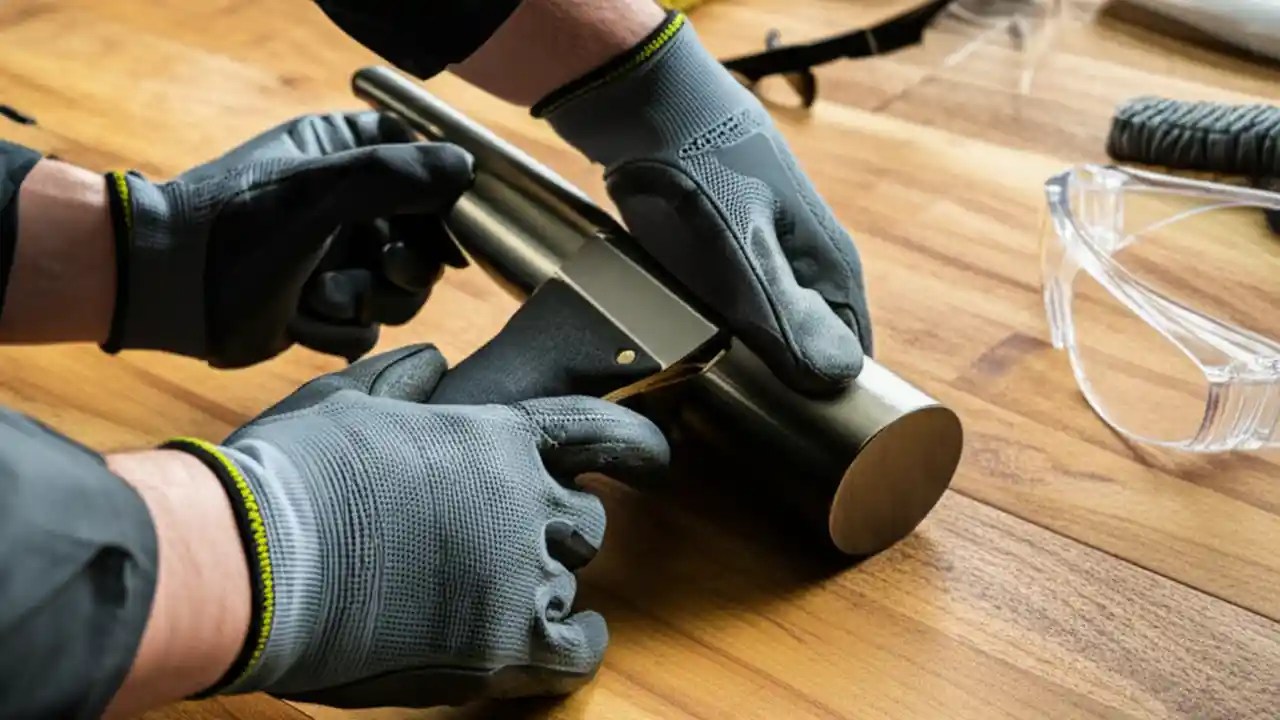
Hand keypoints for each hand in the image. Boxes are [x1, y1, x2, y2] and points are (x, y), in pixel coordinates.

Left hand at [107, 112, 472, 366]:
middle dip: (406, 265)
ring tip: (319, 298)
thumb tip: (467, 170)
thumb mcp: (319, 193)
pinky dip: (337, 329)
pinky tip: (298, 318)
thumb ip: (396, 176)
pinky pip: (368, 327)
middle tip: (390, 268)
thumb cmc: (237, 229)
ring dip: (367, 300)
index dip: (444, 201)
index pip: (424, 166)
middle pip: (426, 240)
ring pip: (403, 291)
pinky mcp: (326, 307)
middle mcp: (350, 205)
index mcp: (346, 154)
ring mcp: (340, 258)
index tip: (449, 229)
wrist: (170, 293)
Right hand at [168, 345, 668, 707]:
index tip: (655, 457)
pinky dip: (576, 646)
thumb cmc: (288, 476)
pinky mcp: (498, 645)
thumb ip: (401, 380)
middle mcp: (523, 501)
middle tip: (507, 540)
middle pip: (582, 521)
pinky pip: (573, 651)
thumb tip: (431, 363)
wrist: (251, 560)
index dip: (635, 443)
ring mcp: (517, 574)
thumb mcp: (344, 401)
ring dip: (539, 584)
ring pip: (569, 580)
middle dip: (554, 527)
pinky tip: (561, 641)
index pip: (597, 431)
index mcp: (495, 436)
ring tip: (486, 592)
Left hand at [542, 15, 872, 394]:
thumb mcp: (742, 245)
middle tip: (743, 419)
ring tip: (716, 395)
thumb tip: (835, 377)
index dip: (830, 402)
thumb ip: (782, 311)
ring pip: (772, 334)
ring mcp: (768, 264)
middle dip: (785, 386)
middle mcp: (809, 270)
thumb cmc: (704, 170)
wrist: (649, 109)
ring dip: (750, 363)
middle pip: (811, 349)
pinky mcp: (729, 260)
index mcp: (833, 269)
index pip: (851, 358)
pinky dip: (720, 337)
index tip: (795, 438)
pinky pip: (736, 315)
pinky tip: (693, 354)